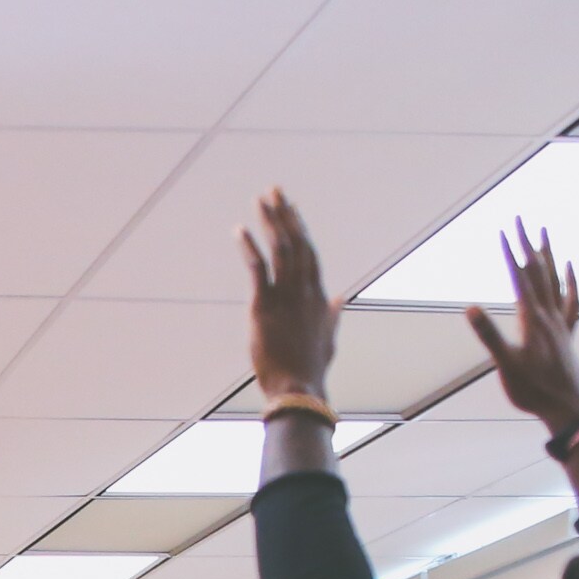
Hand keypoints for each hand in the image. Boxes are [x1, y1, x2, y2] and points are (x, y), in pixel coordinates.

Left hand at [237, 188, 339, 406]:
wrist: (298, 388)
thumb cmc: (311, 368)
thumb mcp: (328, 338)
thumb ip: (332, 314)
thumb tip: (339, 297)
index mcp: (318, 296)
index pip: (310, 253)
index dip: (300, 228)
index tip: (292, 208)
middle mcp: (305, 290)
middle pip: (296, 242)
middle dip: (285, 214)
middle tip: (275, 190)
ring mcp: (286, 297)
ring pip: (280, 248)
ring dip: (271, 221)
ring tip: (262, 198)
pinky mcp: (264, 306)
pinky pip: (257, 268)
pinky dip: (249, 247)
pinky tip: (239, 229)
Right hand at [465, 220, 578, 433]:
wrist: (568, 406)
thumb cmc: (534, 389)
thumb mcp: (506, 364)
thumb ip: (490, 335)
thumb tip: (470, 308)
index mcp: (533, 320)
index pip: (520, 279)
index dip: (510, 255)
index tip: (502, 232)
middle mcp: (549, 315)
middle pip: (539, 272)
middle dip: (528, 245)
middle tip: (521, 220)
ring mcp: (561, 322)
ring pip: (556, 280)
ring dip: (549, 256)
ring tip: (544, 234)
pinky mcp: (567, 332)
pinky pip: (571, 300)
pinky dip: (571, 281)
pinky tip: (569, 268)